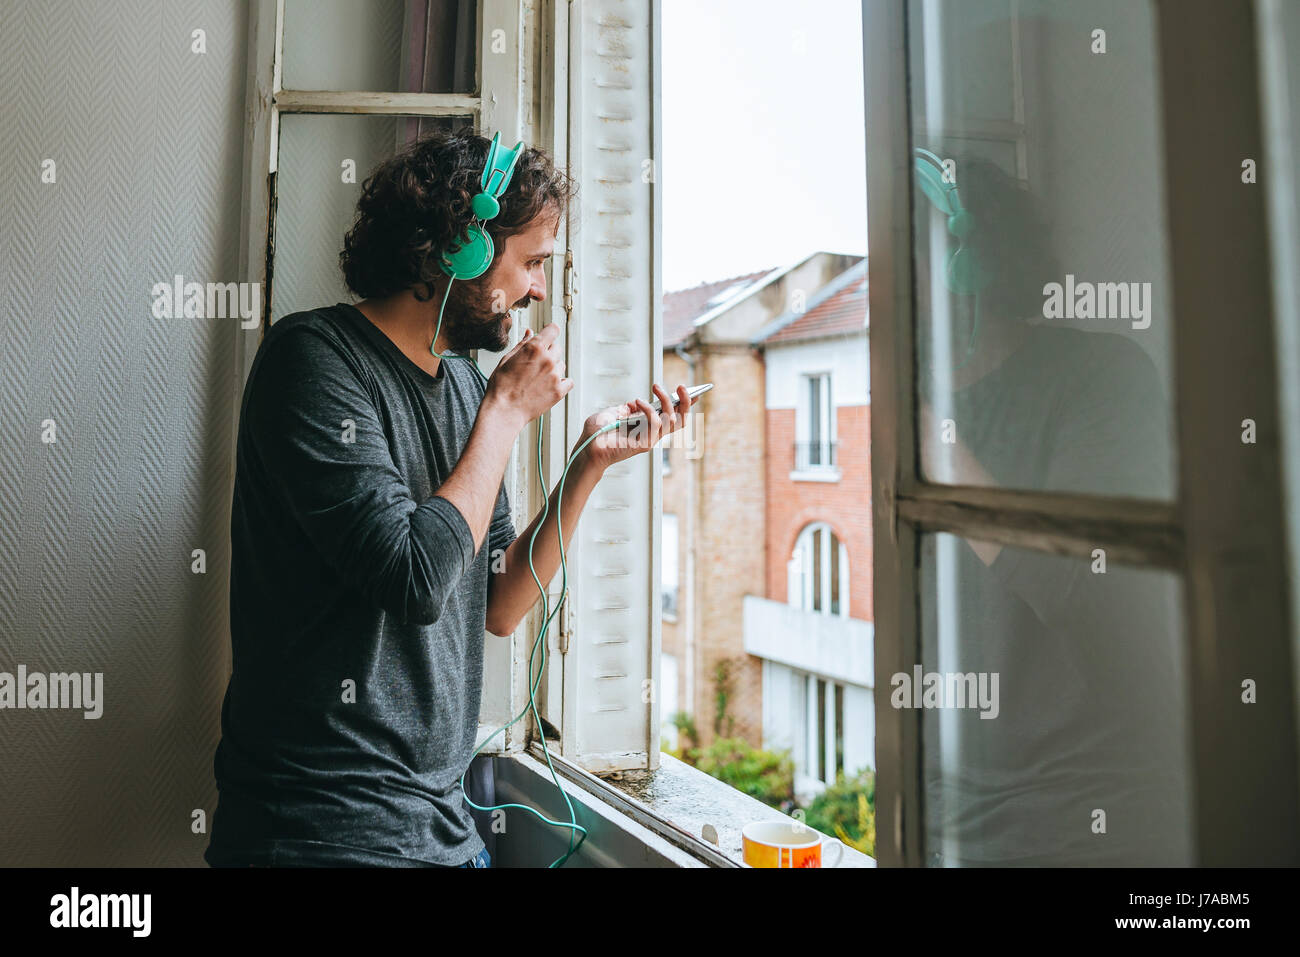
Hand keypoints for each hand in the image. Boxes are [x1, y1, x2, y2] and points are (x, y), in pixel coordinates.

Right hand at [483, 324, 572, 426]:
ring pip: (561, 364)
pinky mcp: (559, 391)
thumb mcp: (507, 360)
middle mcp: (548, 360)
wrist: (504, 411)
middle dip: (548, 352)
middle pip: (557, 348)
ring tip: (538, 378)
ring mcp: (555, 376)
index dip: (550, 331)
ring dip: (553, 368)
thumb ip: (522, 344)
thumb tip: (529, 333)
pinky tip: (549, 386)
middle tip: (535, 363)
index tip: (548, 335)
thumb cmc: (501, 387)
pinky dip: (561, 382)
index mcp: (534, 348)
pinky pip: (568, 381)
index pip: (553, 330)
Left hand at [576, 383, 693, 473]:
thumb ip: (626, 409)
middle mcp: (651, 433)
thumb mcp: (611, 413)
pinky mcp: (644, 443)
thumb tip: (636, 404)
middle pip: (680, 420)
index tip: (693, 391)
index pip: (672, 416)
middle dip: (685, 402)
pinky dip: (649, 410)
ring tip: (656, 386)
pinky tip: (638, 402)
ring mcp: (649, 439)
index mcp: (646, 426)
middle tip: (681, 386)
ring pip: (672, 420)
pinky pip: (656, 424)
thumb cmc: (595, 434)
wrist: (586, 447)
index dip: (684, 405)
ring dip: (667, 401)